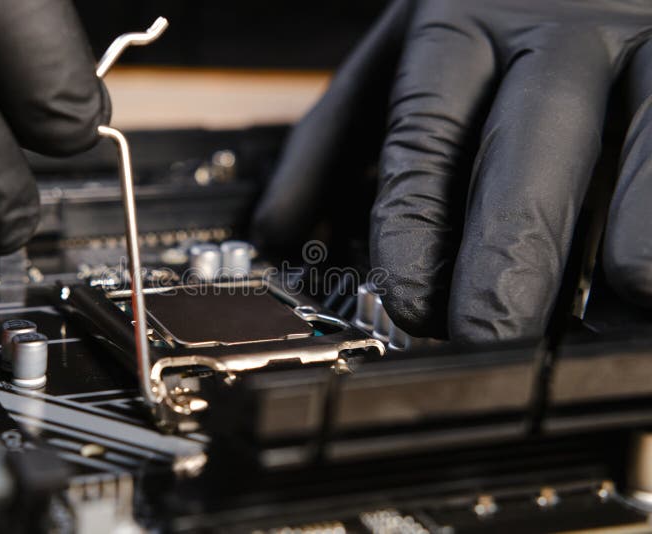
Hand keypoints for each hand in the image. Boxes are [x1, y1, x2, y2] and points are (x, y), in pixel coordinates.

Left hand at [253, 0, 651, 342]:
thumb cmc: (481, 12)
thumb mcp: (392, 53)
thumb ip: (331, 137)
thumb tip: (276, 230)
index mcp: (457, 24)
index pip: (424, 133)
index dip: (413, 228)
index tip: (406, 304)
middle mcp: (550, 31)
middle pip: (526, 150)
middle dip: (507, 256)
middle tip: (488, 336)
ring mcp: (639, 39)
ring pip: (637, 139)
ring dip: (619, 233)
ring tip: (598, 316)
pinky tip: (648, 275)